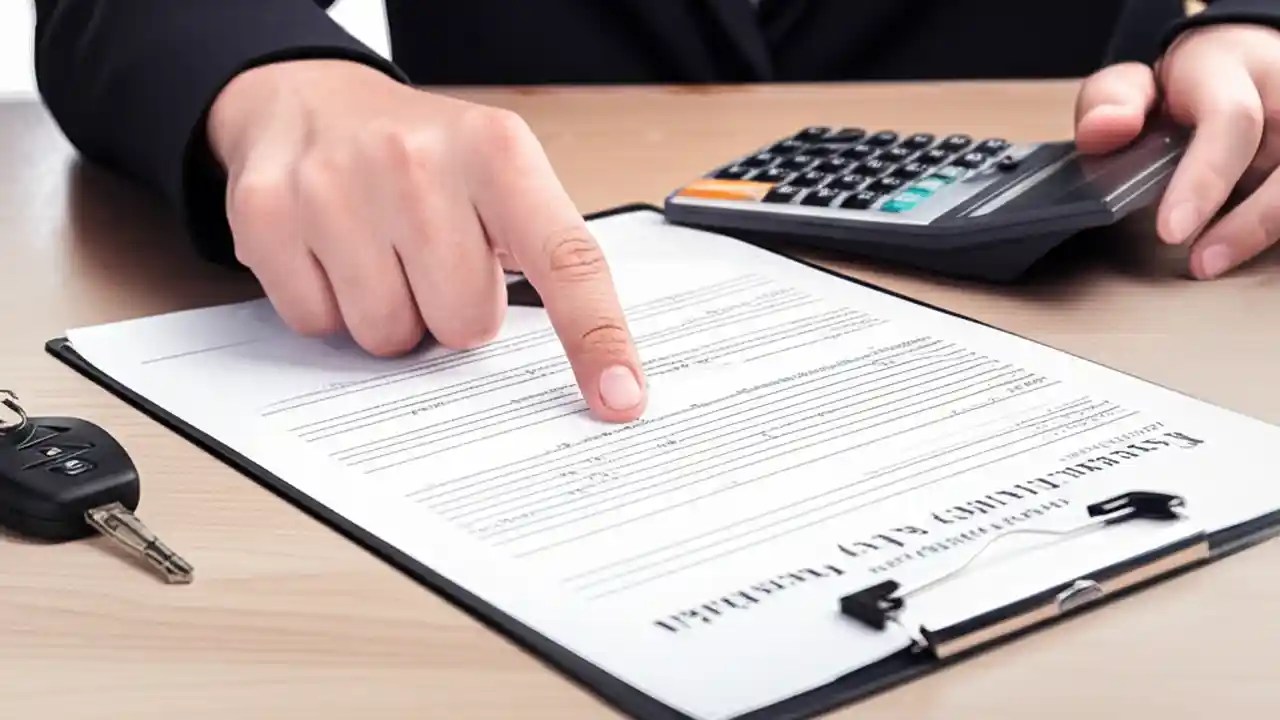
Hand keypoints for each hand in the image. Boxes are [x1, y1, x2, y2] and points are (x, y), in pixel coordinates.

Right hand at [207, 60, 645, 420]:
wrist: (311, 101)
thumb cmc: (425, 157)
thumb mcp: (501, 177)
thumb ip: (544, 255)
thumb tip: (597, 371)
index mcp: (496, 151)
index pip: (565, 260)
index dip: (596, 337)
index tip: (621, 397)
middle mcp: (417, 159)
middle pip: (465, 323)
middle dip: (454, 310)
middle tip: (434, 260)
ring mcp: (335, 184)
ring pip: (387, 336)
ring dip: (392, 314)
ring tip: (382, 252)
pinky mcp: (268, 212)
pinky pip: (317, 325)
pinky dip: (329, 307)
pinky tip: (331, 254)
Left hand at [1074, 23, 1279, 278]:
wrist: (1234, 65)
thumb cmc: (1179, 84)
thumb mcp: (1134, 82)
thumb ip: (1112, 101)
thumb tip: (1104, 129)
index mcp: (1232, 70)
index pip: (1232, 120)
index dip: (1205, 179)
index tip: (1171, 230)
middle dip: (1249, 221)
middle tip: (1201, 263)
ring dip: (1264, 229)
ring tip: (1212, 263)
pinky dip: (1270, 227)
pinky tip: (1237, 247)